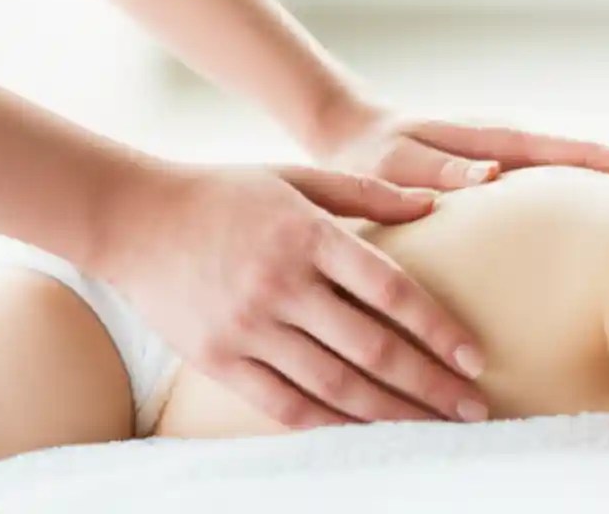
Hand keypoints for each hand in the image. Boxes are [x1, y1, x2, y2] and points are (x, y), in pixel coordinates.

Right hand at [85, 163, 487, 428]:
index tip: (475, 357)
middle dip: (431, 384)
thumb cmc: (225, 193)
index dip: (438, 328)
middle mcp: (280, 284)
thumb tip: (434, 202)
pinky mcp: (220, 360)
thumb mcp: (296, 176)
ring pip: (335, 386)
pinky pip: (286, 405)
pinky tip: (371, 432)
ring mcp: (247, 328)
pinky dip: (333, 425)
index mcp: (306, 234)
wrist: (134, 219)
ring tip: (436, 427)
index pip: (390, 290)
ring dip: (394, 413)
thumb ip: (367, 190)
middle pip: (372, 349)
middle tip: (475, 407)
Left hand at [309, 100, 608, 191]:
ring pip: (582, 175)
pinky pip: (558, 191)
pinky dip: (591, 203)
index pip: (580, 151)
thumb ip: (435, 173)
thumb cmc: (372, 156)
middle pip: (598, 160)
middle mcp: (516, 150)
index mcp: (499, 143)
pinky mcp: (506, 178)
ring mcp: (514, 162)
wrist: (355, 136)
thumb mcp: (394, 165)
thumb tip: (491, 178)